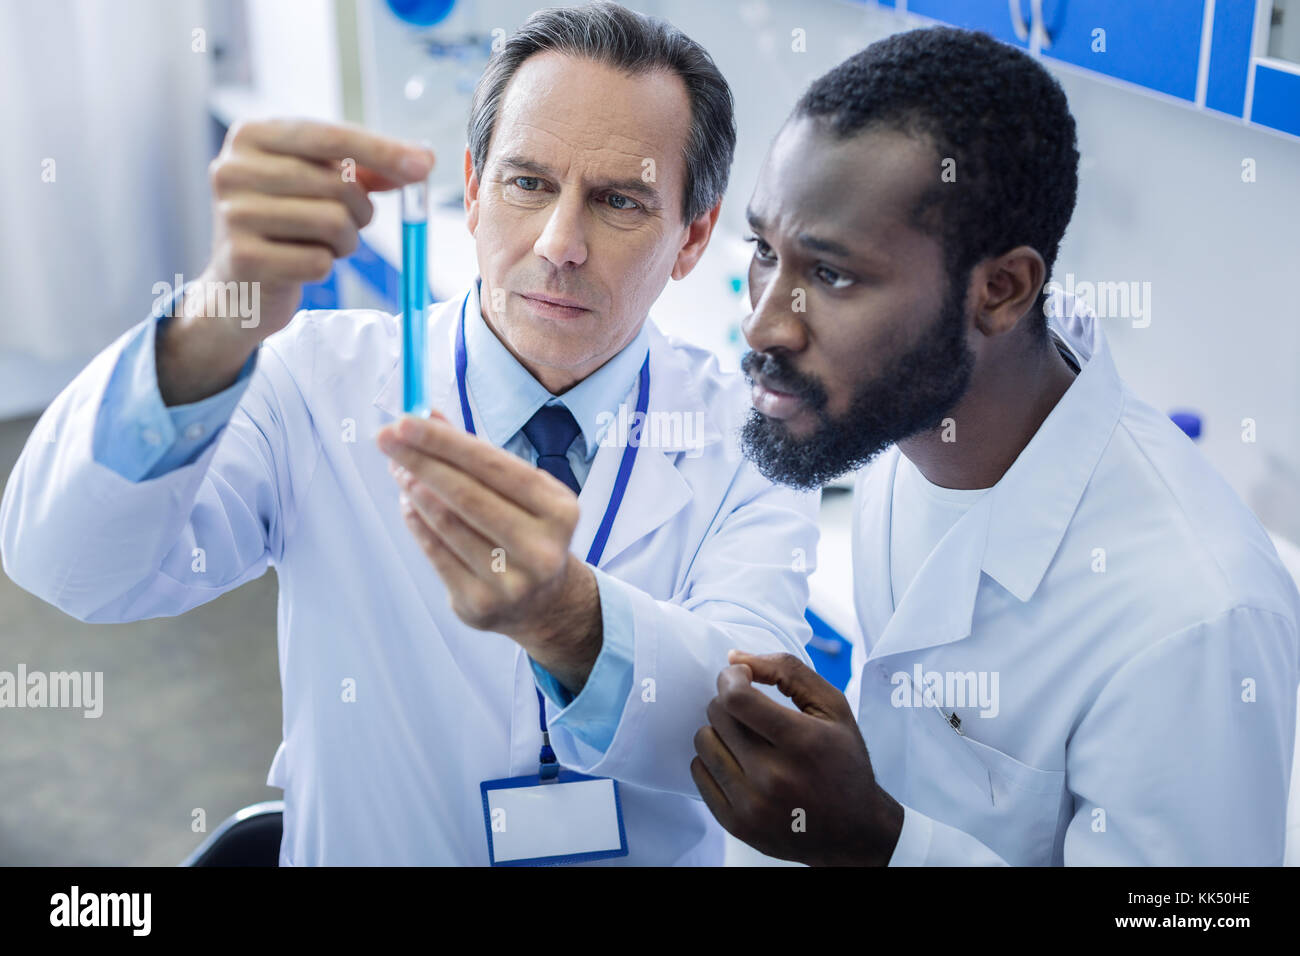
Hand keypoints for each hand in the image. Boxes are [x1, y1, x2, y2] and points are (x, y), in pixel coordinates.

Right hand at [205, 117, 434, 337]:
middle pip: (337, 184)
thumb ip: (363, 168)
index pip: (329, 135)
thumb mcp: (315, 184)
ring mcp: (233, 214)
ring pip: (334, 222)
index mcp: (250, 136)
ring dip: (346, 241)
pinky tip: (301, 265)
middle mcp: (233, 169)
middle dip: (361, 210)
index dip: (382, 150)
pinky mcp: (244, 259)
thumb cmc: (285, 226)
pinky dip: (324, 266)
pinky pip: (320, 262)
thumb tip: (421, 161)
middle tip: (347, 224)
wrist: (236, 288)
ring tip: (323, 244)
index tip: (425, 165)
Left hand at [376, 411, 602, 690]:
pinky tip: (408, 504)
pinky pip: (436, 554)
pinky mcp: (481, 604)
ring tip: (399, 470)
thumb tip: (424, 416)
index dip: (445, 441)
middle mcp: (541, 548)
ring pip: (448, 524)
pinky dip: (416, 523)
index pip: (494, 465)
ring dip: (414, 490)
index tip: (405, 421)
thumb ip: (475, 454)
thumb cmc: (526, 530)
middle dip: (420, 460)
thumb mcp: (518, 490)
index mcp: (559, 509)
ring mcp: (511, 581)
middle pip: (467, 495)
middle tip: (385, 438)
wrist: (544, 603)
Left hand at [691, 650, 903, 865]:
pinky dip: (713, 760)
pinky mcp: (737, 824)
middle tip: (751, 711)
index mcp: (802, 743)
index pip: (736, 698)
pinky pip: (699, 772)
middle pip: (717, 715)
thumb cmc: (844, 761)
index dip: (731, 677)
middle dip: (730, 702)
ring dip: (720, 731)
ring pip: (703, 741)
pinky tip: (739, 763)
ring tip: (746, 738)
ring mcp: (753, 805)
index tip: (740, 676)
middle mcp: (774, 777)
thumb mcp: (833, 707)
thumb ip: (787, 671)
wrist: (854, 830)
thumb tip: (734, 657)